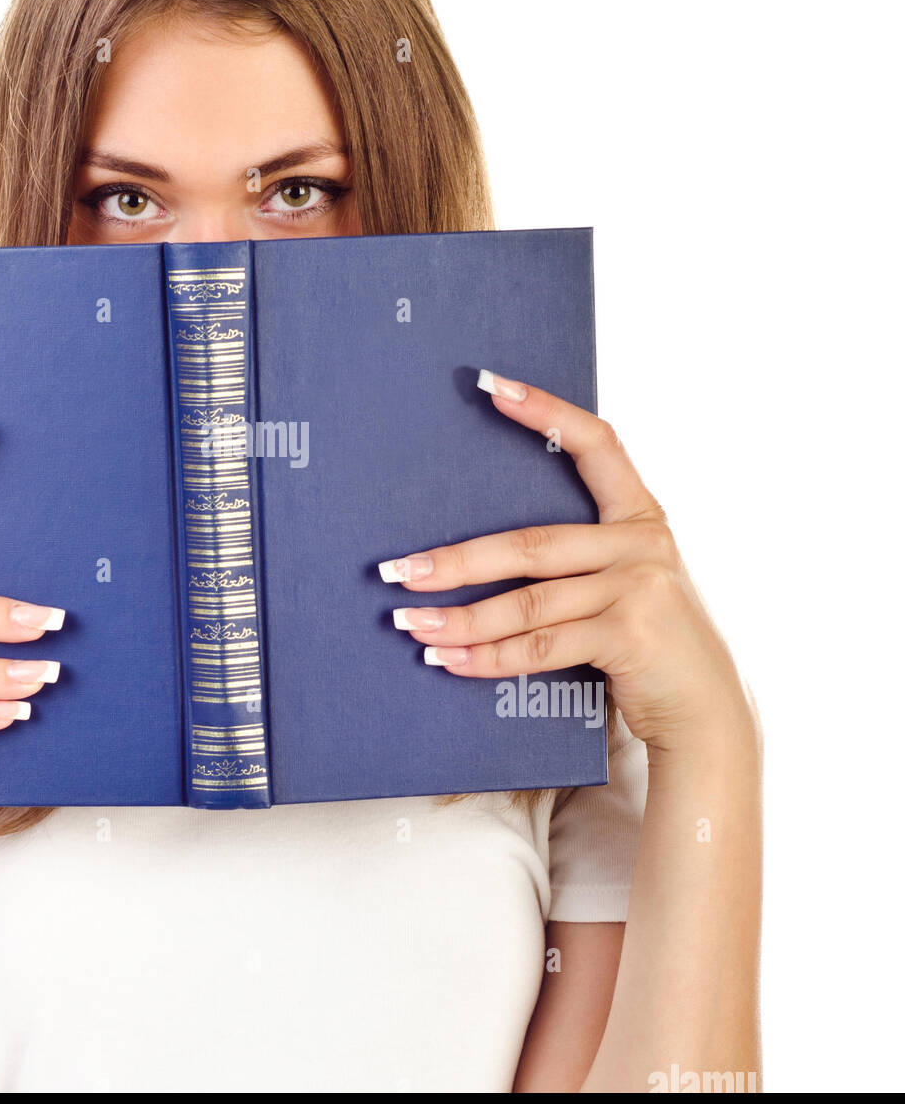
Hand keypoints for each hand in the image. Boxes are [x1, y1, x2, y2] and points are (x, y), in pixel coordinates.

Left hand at [381, 371, 754, 752]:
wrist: (709, 717)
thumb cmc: (649, 649)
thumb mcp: (625, 587)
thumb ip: (579, 563)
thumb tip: (477, 554)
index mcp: (640, 518)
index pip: (597, 443)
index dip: (547, 410)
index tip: (491, 385)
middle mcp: (642, 544)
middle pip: (529, 544)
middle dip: (454, 560)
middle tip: (395, 571)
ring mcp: (639, 588)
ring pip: (526, 602)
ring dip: (459, 617)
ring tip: (408, 622)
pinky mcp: (630, 635)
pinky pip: (540, 645)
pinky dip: (487, 658)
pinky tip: (447, 660)